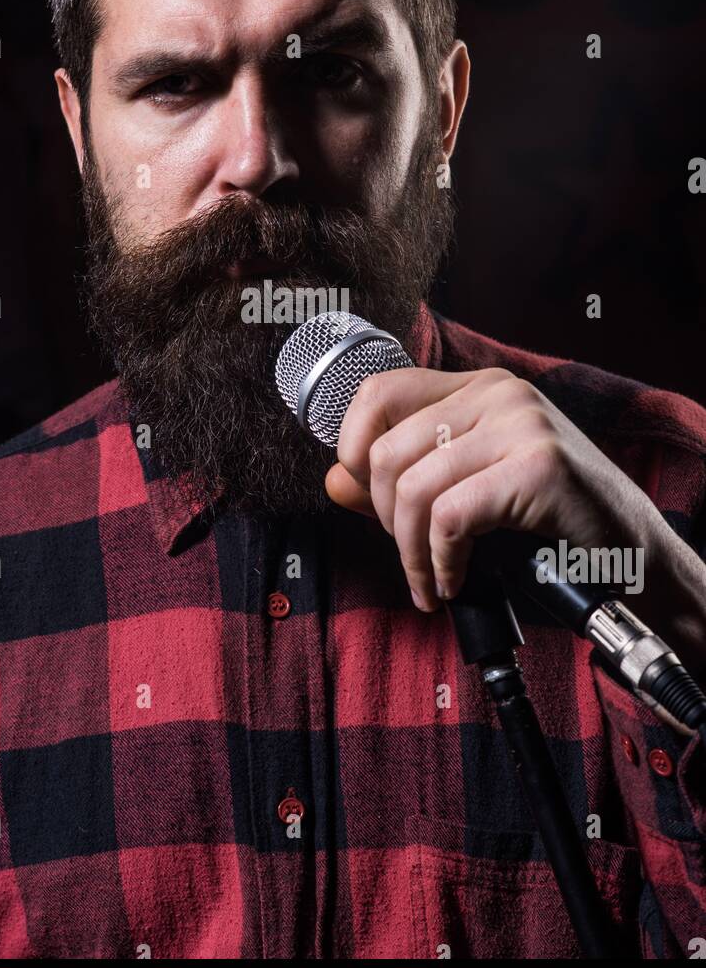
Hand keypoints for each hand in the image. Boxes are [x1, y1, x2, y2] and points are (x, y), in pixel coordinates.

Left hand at [325, 367, 705, 667]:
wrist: (634, 557)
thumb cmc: (550, 527)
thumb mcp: (469, 494)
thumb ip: (400, 484)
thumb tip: (333, 480)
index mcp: (478, 388)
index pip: (379, 392)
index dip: (352, 446)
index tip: (368, 499)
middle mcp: (498, 393)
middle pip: (387, 450)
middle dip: (386, 519)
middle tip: (411, 554)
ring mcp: (520, 425)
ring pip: (413, 486)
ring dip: (410, 552)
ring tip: (429, 580)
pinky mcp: (538, 467)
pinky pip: (450, 516)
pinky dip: (440, 561)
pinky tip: (454, 580)